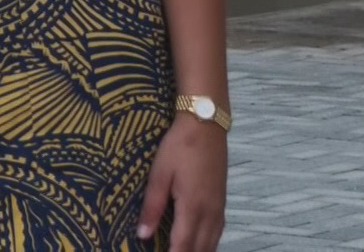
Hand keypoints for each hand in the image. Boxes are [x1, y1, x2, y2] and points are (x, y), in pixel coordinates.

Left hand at [137, 113, 226, 250]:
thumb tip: (142, 235)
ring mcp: (219, 207)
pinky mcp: (222, 201)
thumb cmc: (179, 147)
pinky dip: (209, 243)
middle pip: (200, 248)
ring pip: (212, 242)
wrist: (206, 124)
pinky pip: (218, 232)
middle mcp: (210, 212)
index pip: (183, 245)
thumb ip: (152, 206)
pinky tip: (201, 245)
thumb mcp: (159, 174)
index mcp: (192, 207)